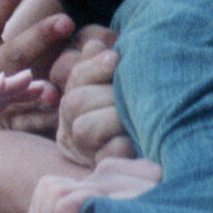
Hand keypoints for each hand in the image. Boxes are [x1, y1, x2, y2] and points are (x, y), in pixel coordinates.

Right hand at [56, 37, 133, 165]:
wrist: (141, 158)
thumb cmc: (129, 111)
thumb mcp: (115, 83)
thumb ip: (102, 62)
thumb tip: (97, 43)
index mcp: (76, 96)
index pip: (76, 76)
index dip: (94, 66)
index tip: (115, 59)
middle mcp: (71, 123)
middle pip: (76, 100)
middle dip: (108, 94)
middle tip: (131, 96)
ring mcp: (83, 149)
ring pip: (85, 128)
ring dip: (114, 118)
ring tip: (135, 118)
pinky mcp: (98, 170)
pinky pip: (107, 155)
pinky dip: (122, 146)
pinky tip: (134, 142)